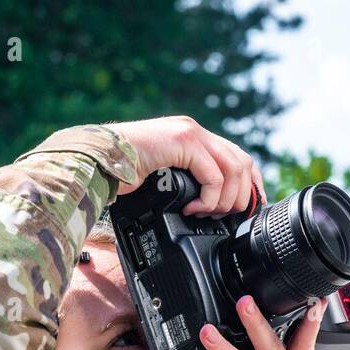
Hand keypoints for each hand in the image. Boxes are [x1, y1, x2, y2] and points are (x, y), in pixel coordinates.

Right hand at [106, 115, 264, 216]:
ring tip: (206, 213)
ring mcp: (190, 134)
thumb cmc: (121, 175)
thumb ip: (186, 183)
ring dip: (225, 199)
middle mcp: (195, 132)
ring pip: (233, 168)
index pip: (238, 156)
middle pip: (242, 162)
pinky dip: (209, 198)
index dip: (252, 183)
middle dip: (241, 196)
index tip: (250, 208)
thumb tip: (207, 206)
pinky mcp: (183, 142)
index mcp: (193, 138)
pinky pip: (214, 174)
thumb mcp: (163, 179)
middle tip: (222, 216)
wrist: (97, 162)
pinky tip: (191, 208)